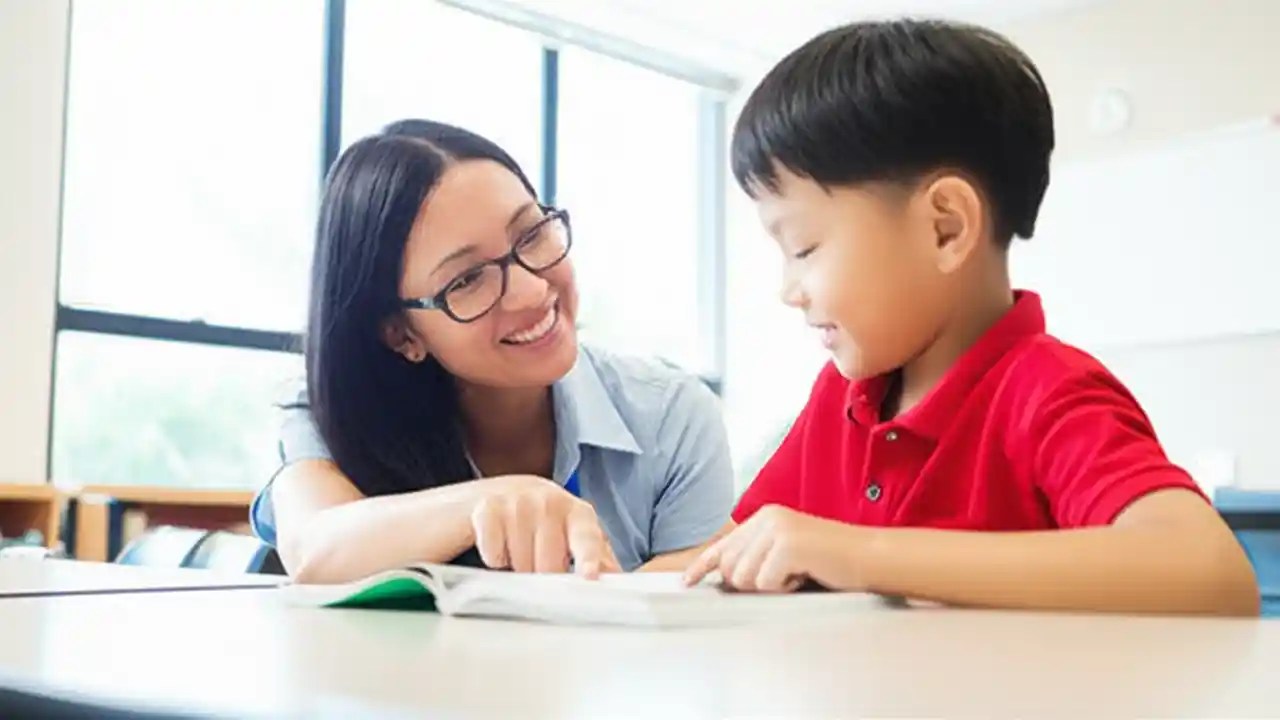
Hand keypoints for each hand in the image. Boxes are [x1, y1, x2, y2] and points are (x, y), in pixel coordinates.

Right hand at [471, 476, 620, 576]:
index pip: (586, 537)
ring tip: (518, 549)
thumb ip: (596, 555)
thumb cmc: (541, 520)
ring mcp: (516, 503)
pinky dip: (494, 559)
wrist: (495, 493)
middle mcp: (548, 502)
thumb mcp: (571, 532)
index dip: (589, 557)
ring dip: (517, 567)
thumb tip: (618, 581)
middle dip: (543, 576)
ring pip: (520, 564)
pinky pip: (494, 556)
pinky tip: (498, 544)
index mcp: (576, 512)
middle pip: (549, 565)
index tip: (590, 575)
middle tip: (539, 562)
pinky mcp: (487, 509)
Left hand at [682, 505, 861, 591]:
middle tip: (785, 579)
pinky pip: (766, 583)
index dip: (703, 565)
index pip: (724, 544)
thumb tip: (724, 576)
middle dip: (752, 584)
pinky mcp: (788, 545)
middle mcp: (767, 517)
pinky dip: (785, 588)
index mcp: (764, 517)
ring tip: (796, 575)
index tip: (687, 582)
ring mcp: (777, 529)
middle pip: (730, 568)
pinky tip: (804, 576)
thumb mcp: (786, 555)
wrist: (869, 557)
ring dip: (770, 587)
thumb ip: (757, 557)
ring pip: (745, 578)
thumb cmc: (830, 562)